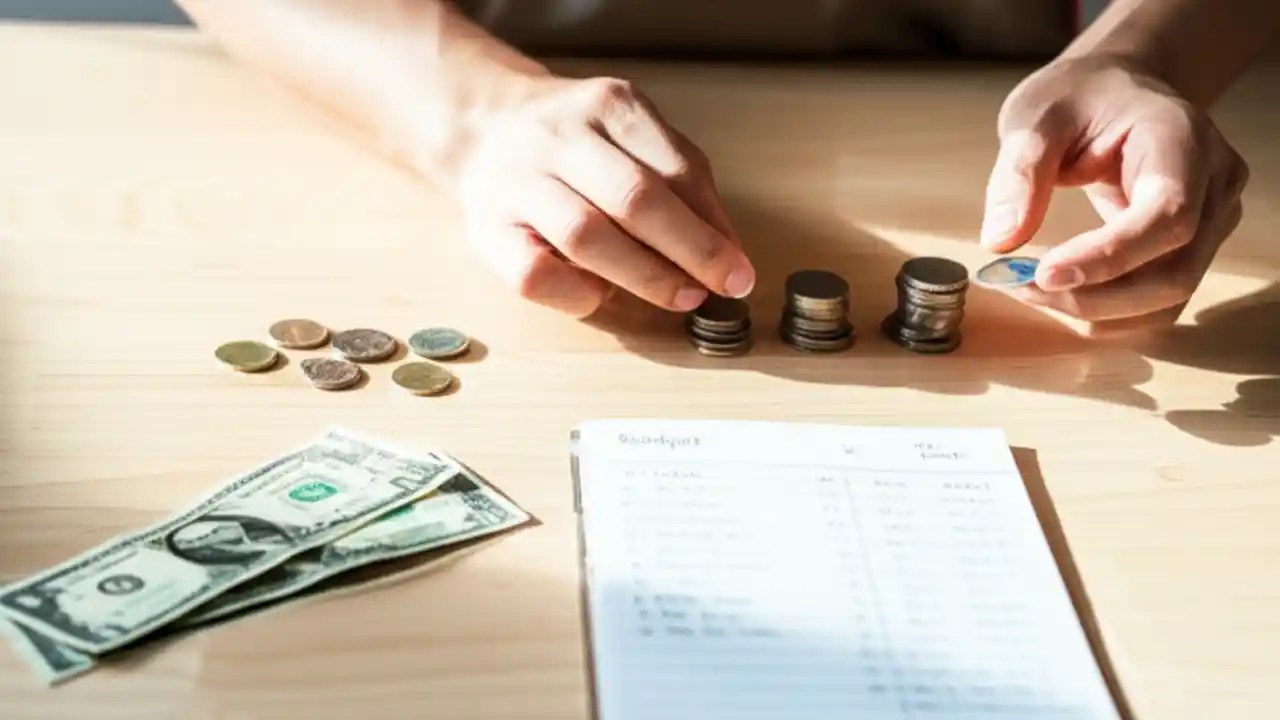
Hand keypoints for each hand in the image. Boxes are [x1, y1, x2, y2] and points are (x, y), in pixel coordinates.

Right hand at [455, 76, 753, 317]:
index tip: (739, 268)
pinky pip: (535, 273)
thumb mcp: (634, 137)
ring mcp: (518, 182)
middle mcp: (559, 136)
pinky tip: (601, 294)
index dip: (712, 226)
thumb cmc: (578, 145)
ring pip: (584, 235)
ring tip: (680, 296)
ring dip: (643, 276)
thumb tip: (729, 250)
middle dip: (689, 251)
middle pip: (632, 198)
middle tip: (721, 287)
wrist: (483, 129)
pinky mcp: (487, 229)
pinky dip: (577, 292)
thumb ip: (683, 183)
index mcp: (608, 106)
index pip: (673, 168)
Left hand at [981, 56, 1248, 328]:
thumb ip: (1020, 173)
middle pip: (1174, 273)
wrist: (1118, 90)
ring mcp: (1211, 222)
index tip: (1042, 273)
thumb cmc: (1079, 97)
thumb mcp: (1037, 117)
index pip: (1168, 216)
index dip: (1110, 257)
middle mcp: (1213, 186)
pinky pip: (1158, 302)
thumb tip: (1000, 242)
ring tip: (1030, 289)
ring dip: (1096, 311)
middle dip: (1094, 295)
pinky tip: (1059, 294)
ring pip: (1168, 298)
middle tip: (1021, 287)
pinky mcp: (1192, 249)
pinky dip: (1107, 312)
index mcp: (1182, 141)